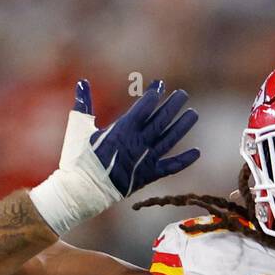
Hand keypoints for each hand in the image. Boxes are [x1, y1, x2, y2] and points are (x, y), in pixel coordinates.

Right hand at [76, 79, 200, 195]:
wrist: (83, 191)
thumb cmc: (78, 159)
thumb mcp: (79, 128)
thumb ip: (84, 105)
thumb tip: (82, 83)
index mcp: (122, 129)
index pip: (144, 107)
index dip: (153, 95)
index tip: (160, 85)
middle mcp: (138, 142)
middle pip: (161, 120)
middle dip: (172, 105)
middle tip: (183, 94)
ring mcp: (145, 159)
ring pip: (169, 139)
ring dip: (182, 126)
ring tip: (193, 114)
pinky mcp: (148, 176)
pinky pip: (170, 167)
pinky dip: (184, 161)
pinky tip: (197, 152)